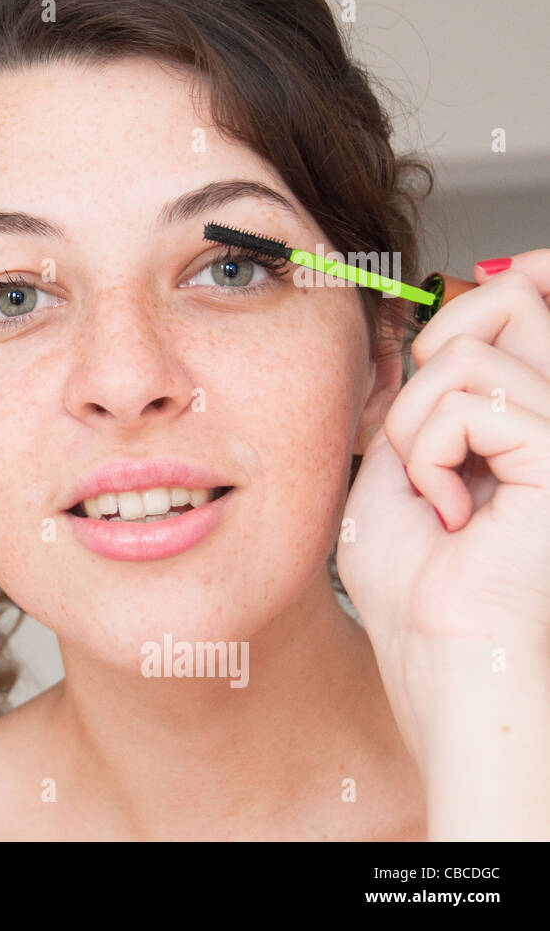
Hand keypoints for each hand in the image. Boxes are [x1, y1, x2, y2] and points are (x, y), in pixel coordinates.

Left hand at [337, 250, 549, 835]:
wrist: (437, 656)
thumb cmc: (418, 583)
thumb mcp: (405, 462)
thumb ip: (431, 392)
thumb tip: (446, 316)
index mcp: (538, 418)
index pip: (539, 301)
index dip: (501, 285)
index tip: (446, 326)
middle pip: (522, 296)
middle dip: (440, 342)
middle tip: (419, 432)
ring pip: (475, 352)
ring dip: (416, 422)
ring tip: (433, 490)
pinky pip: (477, 400)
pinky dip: (430, 452)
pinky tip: (451, 510)